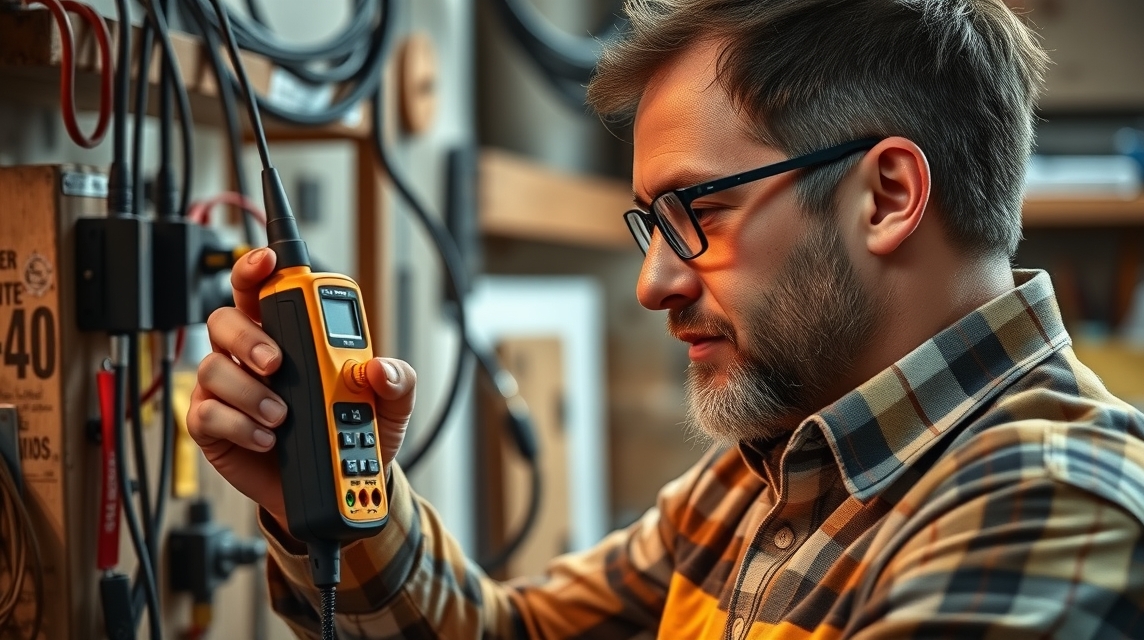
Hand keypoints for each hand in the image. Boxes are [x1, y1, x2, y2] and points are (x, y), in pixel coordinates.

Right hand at [186, 247, 416, 526]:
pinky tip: (267, 438)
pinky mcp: (213, 427)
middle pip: (224, 320)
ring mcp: (229, 390)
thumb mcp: (390, 407)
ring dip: (250, 392)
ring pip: (213, 368)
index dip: (258, 268)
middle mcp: (252, 355)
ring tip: (282, 416)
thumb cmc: (353, 435)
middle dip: (248, 336)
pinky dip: (238, 425)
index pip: (265, 290)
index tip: (268, 262)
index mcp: (292, 336)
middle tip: (277, 363)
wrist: (337, 490)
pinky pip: (206, 414)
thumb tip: (381, 368)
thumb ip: (397, 381)